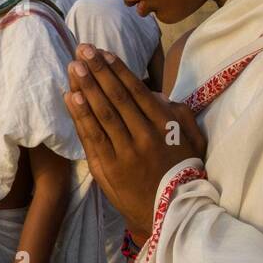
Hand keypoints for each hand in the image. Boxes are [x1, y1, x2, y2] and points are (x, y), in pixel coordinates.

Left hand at [64, 45, 205, 239]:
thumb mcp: (191, 141)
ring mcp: (124, 152)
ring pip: (102, 113)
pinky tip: (70, 97)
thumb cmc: (180, 173)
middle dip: (98, 71)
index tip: (103, 52)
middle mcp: (144, 135)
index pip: (136, 91)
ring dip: (86, 87)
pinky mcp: (108, 167)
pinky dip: (80, 115)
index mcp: (164, 126)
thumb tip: (155, 93)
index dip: (117, 70)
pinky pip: (91, 136)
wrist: (168, 213)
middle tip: (82, 50)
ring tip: (74, 66)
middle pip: (116, 97)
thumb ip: (178, 114)